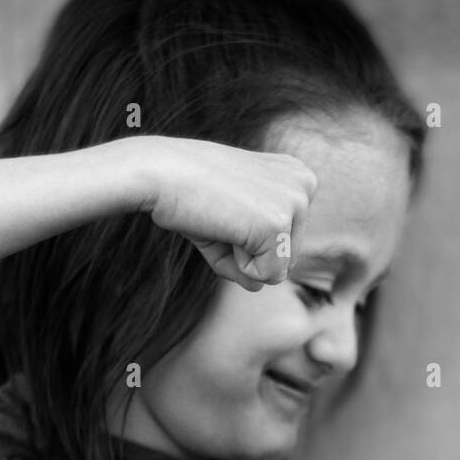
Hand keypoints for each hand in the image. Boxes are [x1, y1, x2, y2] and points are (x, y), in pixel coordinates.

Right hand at [136, 136, 316, 289]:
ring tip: (220, 219)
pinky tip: (221, 226)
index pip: (289, 241)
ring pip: (280, 271)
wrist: (156, 173)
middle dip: (249, 252)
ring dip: (242, 258)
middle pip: (289, 259)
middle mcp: (304, 184)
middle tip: (219, 215)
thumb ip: (249, 255)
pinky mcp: (277, 224)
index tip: (225, 206)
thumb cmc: (188, 196)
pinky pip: (266, 277)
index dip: (251, 238)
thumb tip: (258, 286)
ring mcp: (294, 203)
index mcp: (297, 176)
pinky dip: (237, 265)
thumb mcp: (228, 224)